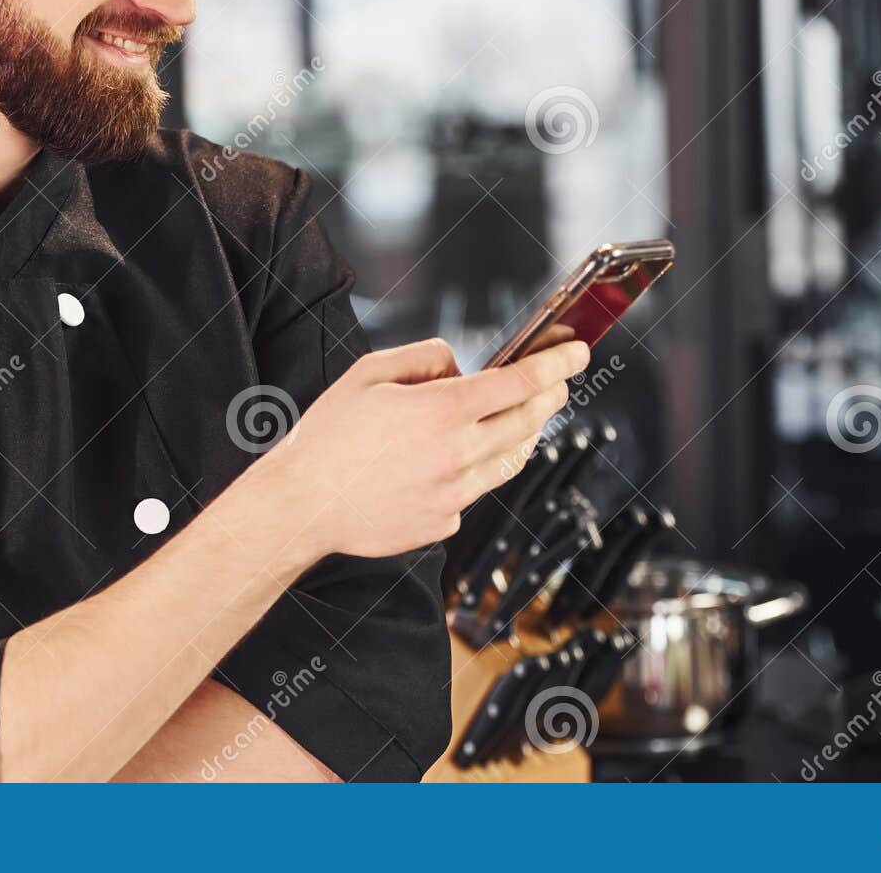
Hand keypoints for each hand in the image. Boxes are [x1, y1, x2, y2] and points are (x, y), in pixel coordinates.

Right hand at [244, 336, 589, 559]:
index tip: (579, 355)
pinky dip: (478, 470)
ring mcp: (453, 496)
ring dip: (525, 435)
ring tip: (523, 418)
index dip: (556, 366)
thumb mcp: (370, 372)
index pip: (519, 383)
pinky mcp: (443, 525)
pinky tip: (459, 460)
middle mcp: (456, 455)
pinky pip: (476, 492)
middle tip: (558, 383)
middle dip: (551, 397)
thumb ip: (426, 358)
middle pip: (528, 423)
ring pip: (511, 461)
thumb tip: (461, 367)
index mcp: (440, 412)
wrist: (301, 506)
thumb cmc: (328, 435)